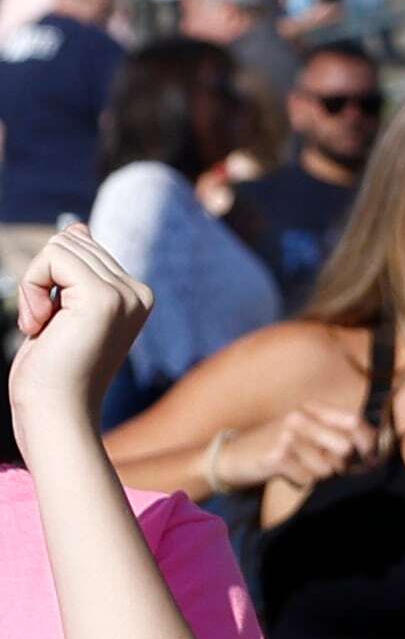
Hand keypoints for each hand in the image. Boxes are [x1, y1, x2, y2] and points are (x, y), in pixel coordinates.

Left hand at [8, 222, 153, 447]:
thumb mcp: (64, 309)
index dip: (50, 278)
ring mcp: (125, 295)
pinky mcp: (104, 298)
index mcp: (135, 295)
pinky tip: (40, 324)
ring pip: (60, 245)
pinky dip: (31, 287)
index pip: (81, 246)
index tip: (52, 324)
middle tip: (44, 325)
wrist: (57, 411)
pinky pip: (52, 257)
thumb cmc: (54, 370)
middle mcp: (138, 292)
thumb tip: (79, 226)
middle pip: (70, 241)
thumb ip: (76, 268)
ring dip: (34, 285)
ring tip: (43, 326)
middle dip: (41, 279)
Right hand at [231, 401, 378, 491]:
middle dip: (339, 464)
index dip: (368, 441)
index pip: (354, 421)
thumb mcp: (305, 433)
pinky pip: (308, 480)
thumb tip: (371, 453)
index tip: (367, 456)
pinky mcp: (277, 456)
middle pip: (345, 448)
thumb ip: (335, 436)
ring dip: (317, 475)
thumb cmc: (277, 447)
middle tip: (323, 465)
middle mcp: (300, 417)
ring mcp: (288, 435)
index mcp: (310, 409)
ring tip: (298, 466)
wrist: (230, 456)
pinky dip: (300, 482)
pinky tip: (285, 473)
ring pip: (327, 468)